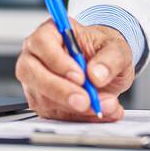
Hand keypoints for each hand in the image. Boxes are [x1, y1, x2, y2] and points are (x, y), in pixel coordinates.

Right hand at [15, 19, 134, 121]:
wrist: (106, 69)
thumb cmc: (104, 51)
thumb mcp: (117, 48)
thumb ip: (110, 58)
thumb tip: (96, 74)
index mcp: (51, 32)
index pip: (42, 42)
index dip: (58, 61)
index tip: (80, 76)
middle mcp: (37, 56)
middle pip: (32, 73)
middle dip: (60, 91)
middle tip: (85, 100)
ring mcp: (36, 81)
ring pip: (43, 98)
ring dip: (74, 108)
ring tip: (102, 106)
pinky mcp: (43, 103)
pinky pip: (55, 115)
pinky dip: (79, 117)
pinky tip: (99, 113)